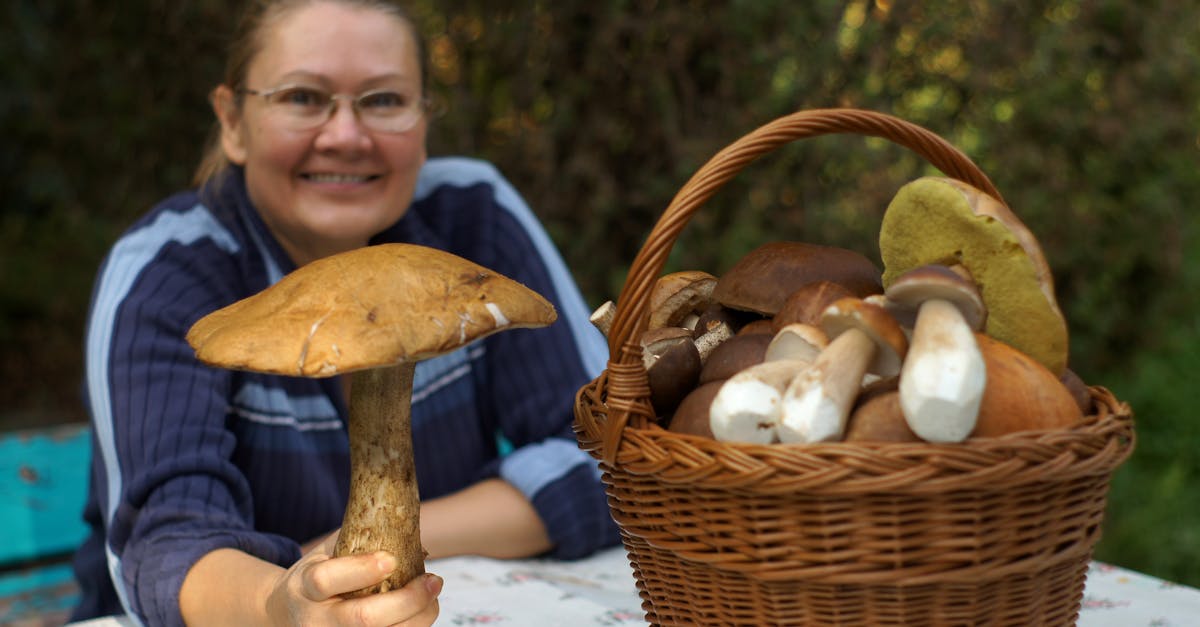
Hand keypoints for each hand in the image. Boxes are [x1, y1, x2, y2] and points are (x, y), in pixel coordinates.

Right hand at [266, 533, 440, 625]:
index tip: (392, 558)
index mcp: (305, 587)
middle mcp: (316, 620)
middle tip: (433, 581)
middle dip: (406, 601)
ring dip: (417, 618)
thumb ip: (360, 540)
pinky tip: (422, 612)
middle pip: (362, 619)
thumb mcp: (325, 554)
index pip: (326, 580)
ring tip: (433, 594)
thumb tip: (412, 535)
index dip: (361, 570)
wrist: (290, 615)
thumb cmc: (318, 576)